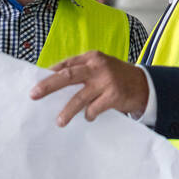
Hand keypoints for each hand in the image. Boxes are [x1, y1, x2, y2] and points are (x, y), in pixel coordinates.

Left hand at [29, 51, 149, 126]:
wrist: (143, 85)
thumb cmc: (115, 77)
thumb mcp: (99, 68)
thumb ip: (81, 71)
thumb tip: (53, 81)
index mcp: (91, 57)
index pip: (65, 64)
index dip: (49, 74)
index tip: (35, 83)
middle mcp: (97, 66)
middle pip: (67, 76)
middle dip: (48, 86)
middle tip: (34, 95)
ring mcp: (106, 80)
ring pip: (79, 97)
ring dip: (67, 111)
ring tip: (59, 121)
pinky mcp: (114, 95)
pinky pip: (94, 109)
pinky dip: (89, 114)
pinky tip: (89, 117)